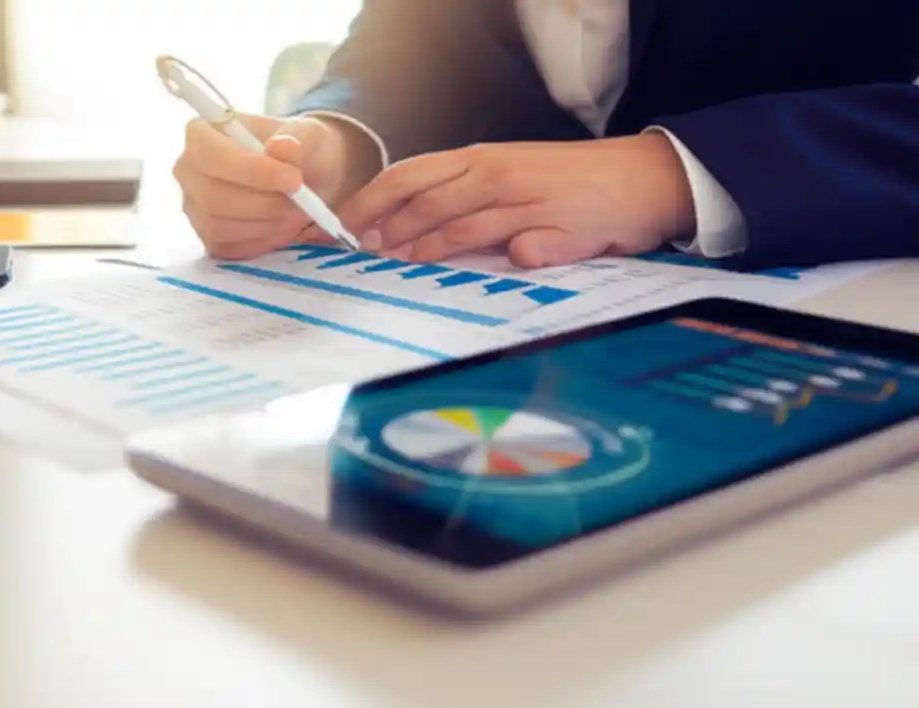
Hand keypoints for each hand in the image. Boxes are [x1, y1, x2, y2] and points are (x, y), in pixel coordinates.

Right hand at [174, 114, 365, 259]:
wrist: (298, 179)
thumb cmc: (295, 151)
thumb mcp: (306, 136)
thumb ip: (296, 138)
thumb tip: (281, 146)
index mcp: (201, 133)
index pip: (211, 155)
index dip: (252, 171)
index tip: (294, 180)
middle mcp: (187, 170)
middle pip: (214, 198)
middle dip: (264, 205)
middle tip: (302, 203)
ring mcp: (193, 207)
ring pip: (220, 227)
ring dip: (266, 225)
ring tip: (296, 213)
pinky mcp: (206, 237)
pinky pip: (227, 248)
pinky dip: (261, 242)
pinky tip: (280, 227)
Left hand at [332, 134, 695, 267]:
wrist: (641, 180)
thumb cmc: (570, 185)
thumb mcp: (512, 183)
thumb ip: (470, 207)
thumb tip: (419, 238)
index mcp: (480, 160)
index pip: (409, 174)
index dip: (371, 197)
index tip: (343, 223)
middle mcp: (494, 173)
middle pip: (420, 194)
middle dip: (381, 223)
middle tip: (356, 249)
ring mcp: (522, 198)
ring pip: (454, 220)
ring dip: (416, 243)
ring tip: (391, 262)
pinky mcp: (552, 226)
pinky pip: (507, 242)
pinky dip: (478, 254)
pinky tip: (454, 271)